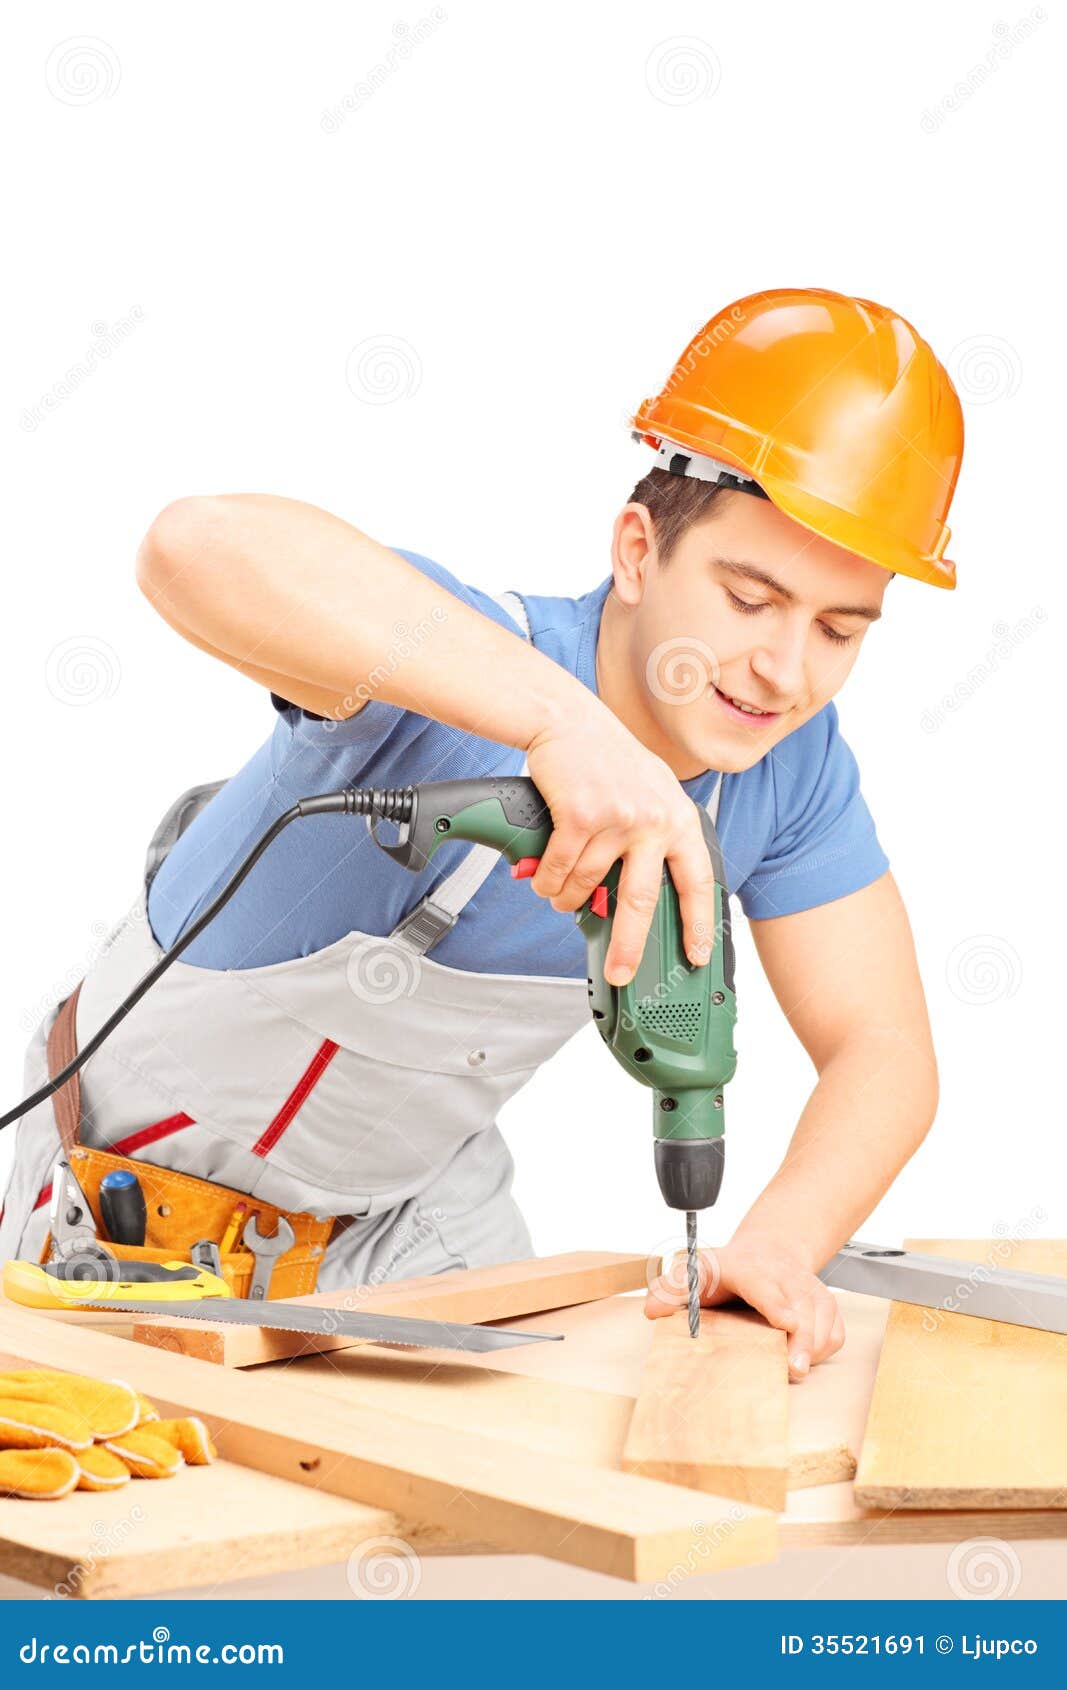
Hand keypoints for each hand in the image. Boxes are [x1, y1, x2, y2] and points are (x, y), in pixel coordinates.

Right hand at [525, 710, 716, 985]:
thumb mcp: (649, 794)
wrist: (569, 721)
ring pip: (587, 885)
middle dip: (629, 946)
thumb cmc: (607, 760)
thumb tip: (630, 900)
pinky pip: (561, 869)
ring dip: (566, 899)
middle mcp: (654, 820)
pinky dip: (548, 881)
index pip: (697, 881)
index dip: (699, 923)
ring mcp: (619, 818)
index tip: (696, 954)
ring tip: (558, 897)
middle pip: (642, 901)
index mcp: (678, 818)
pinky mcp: (581, 815)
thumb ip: (651, 841)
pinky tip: (543, 879)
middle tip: (621, 973)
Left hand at [644, 1233, 844, 1380]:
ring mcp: (808, 1289)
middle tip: (794, 1368)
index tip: (785, 1322)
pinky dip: (824, 1348)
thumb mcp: (694, 1274)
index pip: (763, 1283)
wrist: (768, 1251)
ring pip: (822, 1318)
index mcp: (746, 1268)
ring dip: (812, 1346)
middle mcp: (783, 1275)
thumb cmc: (728, 1271)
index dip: (775, 1302)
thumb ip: (671, 1291)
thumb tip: (652, 1310)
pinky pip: (835, 1330)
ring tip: (795, 1367)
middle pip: (801, 1304)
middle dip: (801, 1337)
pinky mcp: (826, 1305)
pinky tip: (805, 1357)